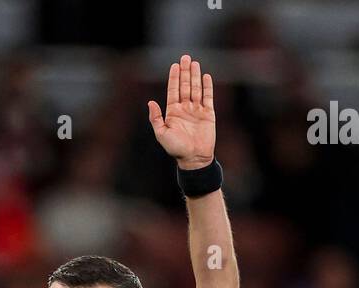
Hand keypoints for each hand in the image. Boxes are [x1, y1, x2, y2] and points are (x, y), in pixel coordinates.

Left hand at [147, 54, 215, 168]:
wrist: (194, 159)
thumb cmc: (177, 149)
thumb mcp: (162, 134)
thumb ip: (156, 118)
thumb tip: (150, 102)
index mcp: (173, 112)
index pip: (173, 90)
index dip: (174, 78)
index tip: (175, 65)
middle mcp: (185, 109)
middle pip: (185, 86)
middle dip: (185, 72)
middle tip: (185, 57)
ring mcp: (197, 110)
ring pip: (196, 89)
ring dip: (195, 76)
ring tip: (194, 63)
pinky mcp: (208, 114)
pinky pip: (208, 97)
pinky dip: (207, 87)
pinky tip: (206, 76)